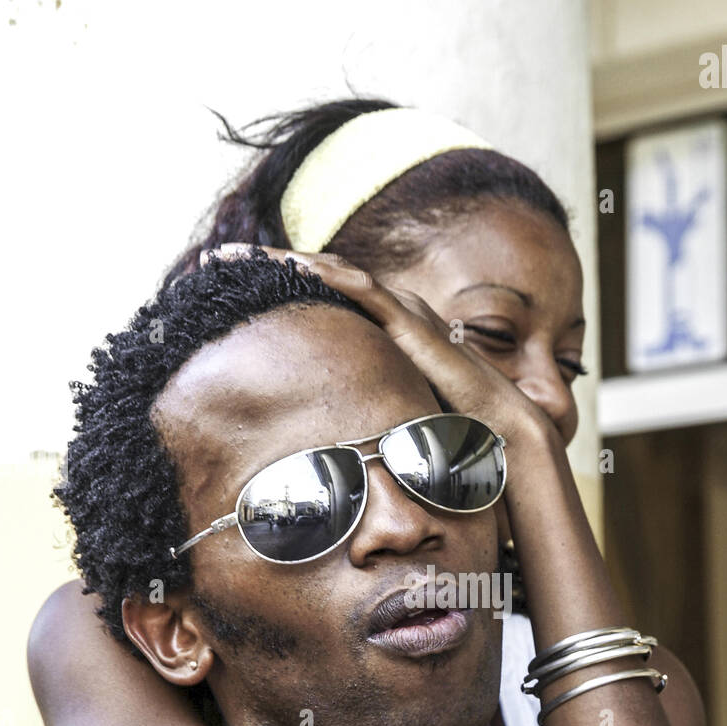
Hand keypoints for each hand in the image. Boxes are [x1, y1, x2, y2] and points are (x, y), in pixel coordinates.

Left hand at [202, 244, 551, 451]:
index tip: (238, 294)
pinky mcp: (413, 324)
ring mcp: (406, 318)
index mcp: (393, 343)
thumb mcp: (399, 430)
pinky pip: (362, 289)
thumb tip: (335, 470)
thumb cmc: (461, 443)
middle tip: (219, 259)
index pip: (332, 307)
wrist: (508, 440)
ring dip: (285, 262)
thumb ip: (370, 430)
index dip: (286, 295)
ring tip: (235, 255)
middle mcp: (398, 321)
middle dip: (270, 266)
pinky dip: (324, 272)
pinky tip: (289, 261)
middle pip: (325, 281)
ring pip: (335, 275)